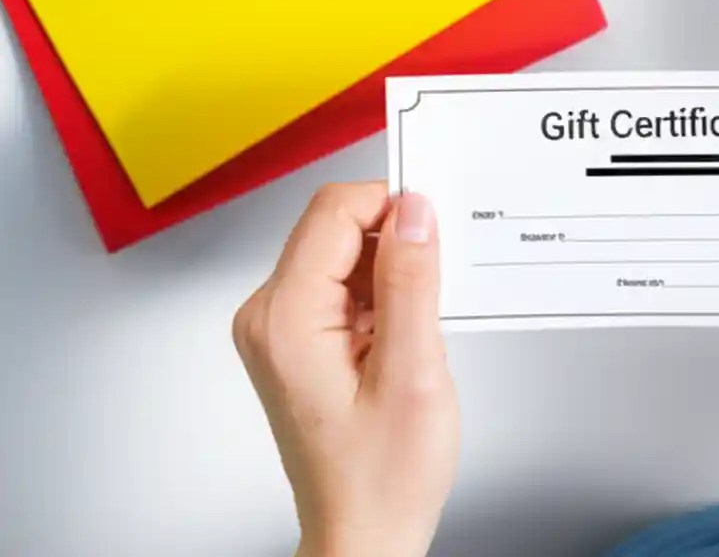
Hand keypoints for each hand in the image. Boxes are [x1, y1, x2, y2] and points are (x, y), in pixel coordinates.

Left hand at [234, 183, 459, 556]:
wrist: (364, 532)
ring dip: (391, 273)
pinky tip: (403, 337)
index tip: (436, 224)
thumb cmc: (381, 476)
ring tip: (416, 330)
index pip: (333, 213)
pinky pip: (343, 287)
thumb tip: (415, 213)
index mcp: (286, 319)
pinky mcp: (298, 339)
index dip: (392, 206)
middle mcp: (270, 317)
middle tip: (435, 288)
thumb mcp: (413, 373)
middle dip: (394, 242)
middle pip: (335, 229)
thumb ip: (412, 282)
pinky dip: (382, 297)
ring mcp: (281, 328)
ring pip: (343, 255)